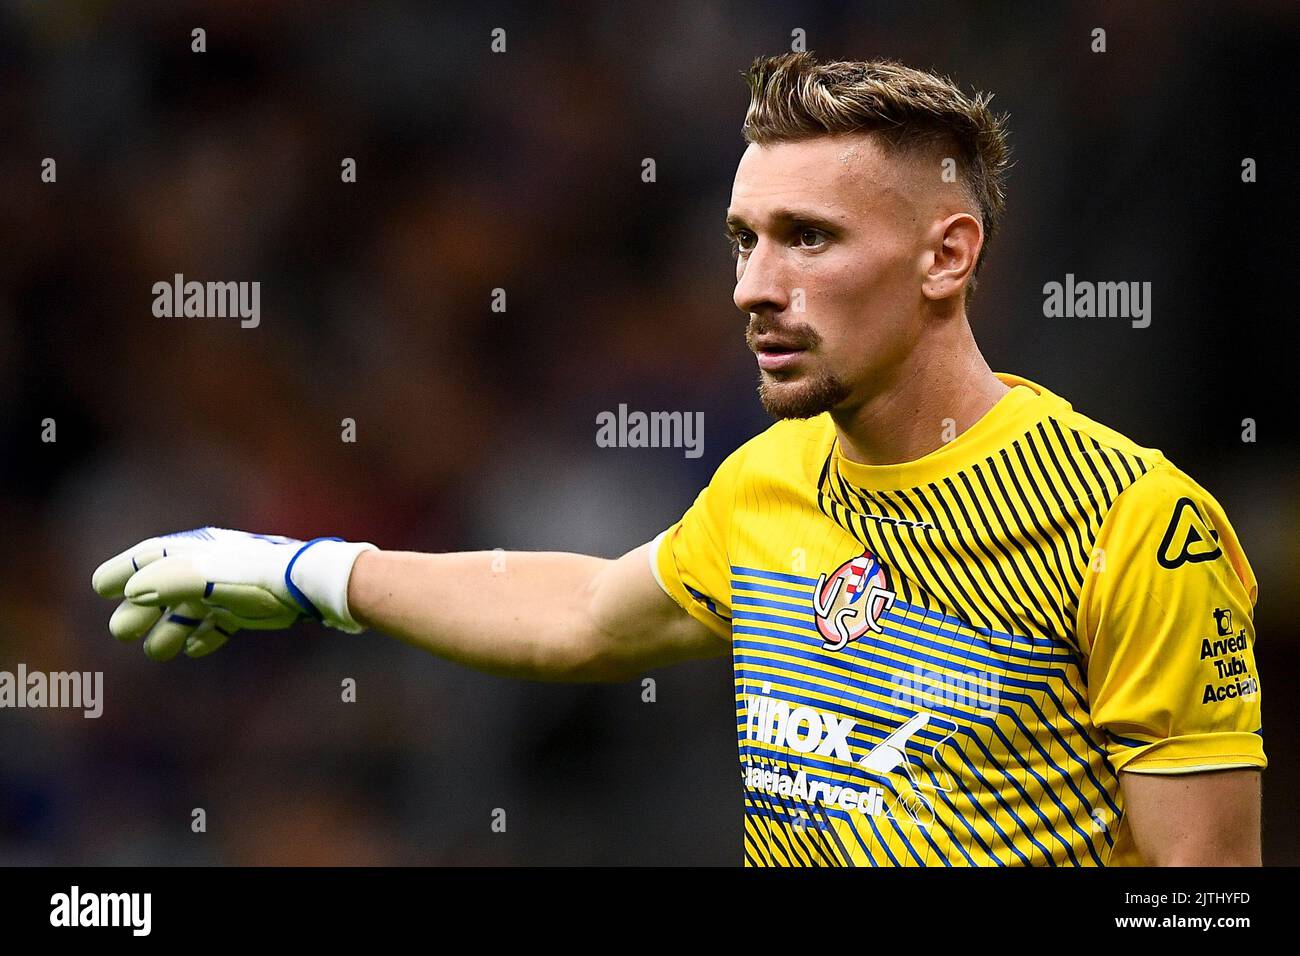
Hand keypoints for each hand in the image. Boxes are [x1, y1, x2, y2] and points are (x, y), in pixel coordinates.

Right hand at [91, 527, 376, 659]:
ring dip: (169, 630)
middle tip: (123, 632)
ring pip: (188, 611)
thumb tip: (133, 592)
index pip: (149, 557)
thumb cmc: (250, 575)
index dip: (123, 571)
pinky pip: (218, 624)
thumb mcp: (202, 575)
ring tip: (157, 650)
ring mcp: (227, 589)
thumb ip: (165, 582)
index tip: (101, 588)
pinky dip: (205, 636)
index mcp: (194, 551)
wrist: (303, 586)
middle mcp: (208, 567)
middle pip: (163, 589)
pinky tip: (196, 649)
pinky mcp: (247, 609)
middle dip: (140, 610)